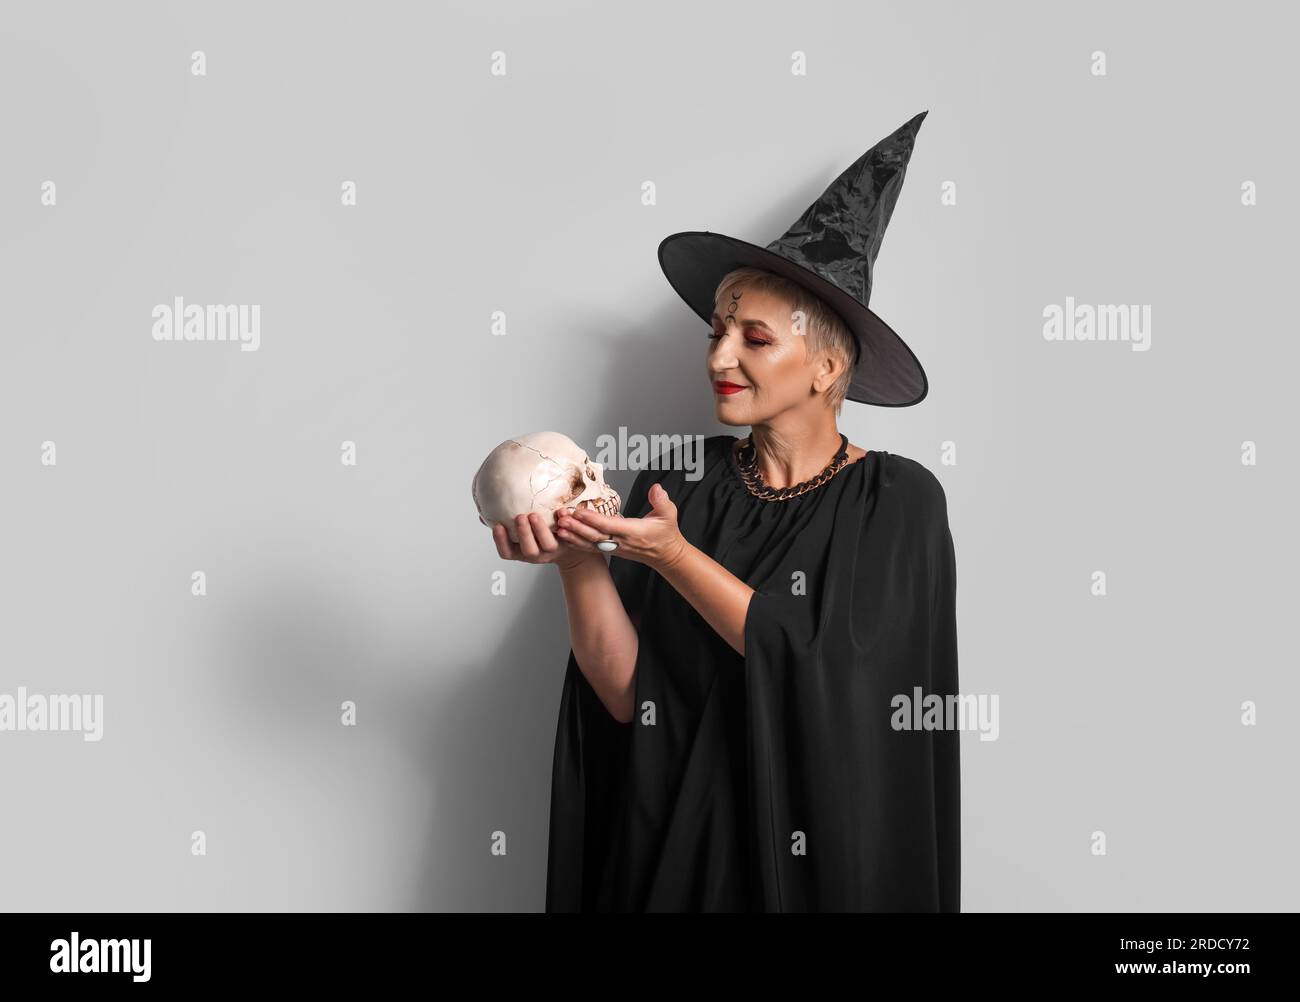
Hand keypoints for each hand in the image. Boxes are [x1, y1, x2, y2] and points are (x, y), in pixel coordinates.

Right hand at [491, 512, 603, 570]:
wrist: (567, 545)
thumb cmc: (536, 535)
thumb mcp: (520, 532)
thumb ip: (504, 524)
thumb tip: (482, 514)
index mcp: (520, 552)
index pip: (507, 553)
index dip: (501, 542)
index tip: (497, 526)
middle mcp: (536, 554)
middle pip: (529, 550)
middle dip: (524, 534)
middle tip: (520, 517)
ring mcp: (552, 550)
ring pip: (547, 544)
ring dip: (540, 529)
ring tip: (534, 515)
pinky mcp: (567, 542)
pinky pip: (566, 535)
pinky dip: (563, 521)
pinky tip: (560, 511)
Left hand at [554, 483, 686, 570]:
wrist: (665, 554)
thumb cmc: (665, 533)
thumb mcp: (669, 514)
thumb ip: (662, 501)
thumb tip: (656, 488)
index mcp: (633, 531)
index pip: (610, 525)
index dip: (593, 519)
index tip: (579, 512)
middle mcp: (621, 541)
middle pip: (595, 535)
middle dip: (577, 527)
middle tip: (561, 519)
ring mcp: (614, 547)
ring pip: (590, 543)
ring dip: (573, 536)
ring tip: (558, 528)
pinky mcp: (610, 550)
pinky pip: (590, 547)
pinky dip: (576, 542)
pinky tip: (564, 537)